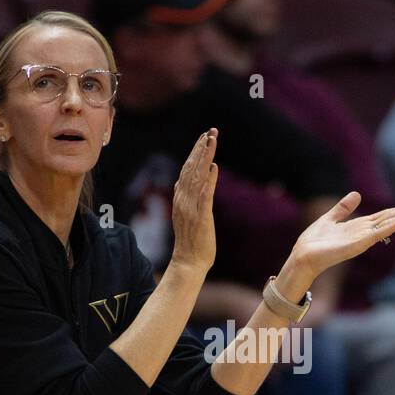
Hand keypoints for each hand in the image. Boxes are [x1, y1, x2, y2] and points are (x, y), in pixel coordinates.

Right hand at [169, 128, 218, 271]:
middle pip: (191, 168)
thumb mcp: (189, 214)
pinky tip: (214, 168)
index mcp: (180, 198)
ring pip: (197, 177)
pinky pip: (205, 196)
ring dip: (204, 158)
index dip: (195, 152)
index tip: (204, 137)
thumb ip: (191, 196)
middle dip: (200, 148)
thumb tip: (196, 178)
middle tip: (210, 131)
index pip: (187, 169)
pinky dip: (209, 181)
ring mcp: (191, 208)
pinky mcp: (201, 217)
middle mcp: (183, 200)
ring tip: (212, 141)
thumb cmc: (192, 241)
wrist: (188, 263)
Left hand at [285, 192, 394, 289]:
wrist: (303, 257)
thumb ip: (344, 208)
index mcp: (361, 226)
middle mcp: (366, 232)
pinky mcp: (358, 244)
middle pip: (394, 218)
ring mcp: (364, 239)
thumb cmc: (314, 242)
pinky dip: (393, 225)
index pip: (387, 215)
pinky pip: (379, 232)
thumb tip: (356, 194)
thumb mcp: (330, 218)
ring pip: (391, 224)